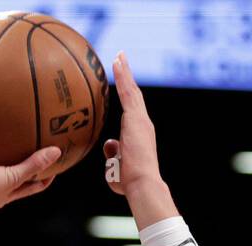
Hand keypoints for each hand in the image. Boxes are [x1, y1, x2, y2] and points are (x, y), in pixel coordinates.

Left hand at [102, 51, 163, 196]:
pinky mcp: (136, 119)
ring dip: (125, 72)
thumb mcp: (116, 166)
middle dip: (127, 76)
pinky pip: (128, 93)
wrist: (142, 184)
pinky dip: (123, 77)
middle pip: (133, 94)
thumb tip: (109, 144)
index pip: (131, 108)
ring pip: (131, 90)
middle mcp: (142, 123)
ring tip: (119, 55)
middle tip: (121, 58)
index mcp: (138, 132)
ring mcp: (140, 120)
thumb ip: (113, 153)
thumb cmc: (129, 182)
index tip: (121, 78)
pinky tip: (118, 63)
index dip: (127, 92)